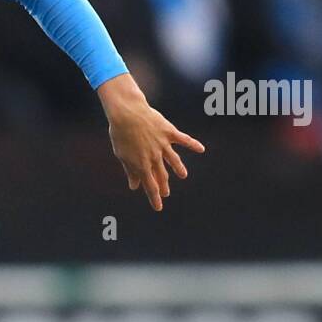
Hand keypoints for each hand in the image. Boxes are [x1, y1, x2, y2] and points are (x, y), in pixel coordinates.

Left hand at [98, 73, 204, 211]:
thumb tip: (134, 186)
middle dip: (163, 185)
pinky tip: (201, 149)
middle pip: (161, 174)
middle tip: (166, 193)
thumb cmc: (120, 134)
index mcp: (141, 164)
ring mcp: (163, 144)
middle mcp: (154, 157)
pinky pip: (183, 139)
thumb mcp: (122, 155)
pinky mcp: (169, 132)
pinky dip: (192, 144)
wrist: (127, 114)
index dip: (154, 198)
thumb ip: (130, 170)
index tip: (158, 208)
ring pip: (173, 160)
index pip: (150, 186)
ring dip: (178, 168)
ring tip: (183, 175)